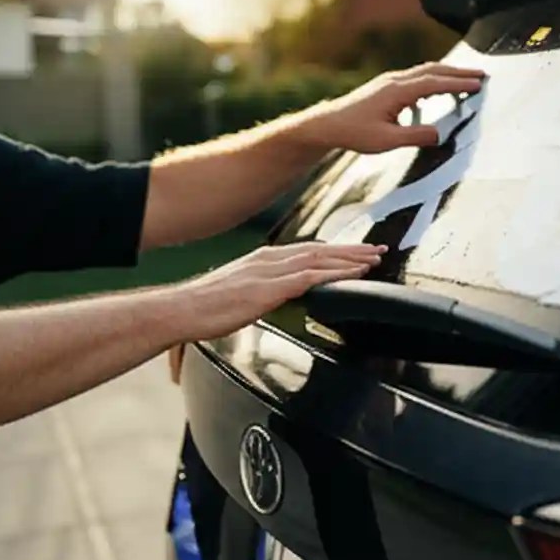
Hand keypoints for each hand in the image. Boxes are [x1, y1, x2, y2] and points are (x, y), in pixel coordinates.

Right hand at [164, 241, 385, 345]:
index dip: (334, 250)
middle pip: (320, 249)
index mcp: (262, 259)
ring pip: (321, 259)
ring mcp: (270, 271)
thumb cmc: (204, 308)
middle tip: (378, 249)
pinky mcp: (270, 288)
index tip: (356, 252)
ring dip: (351, 259)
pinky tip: (355, 275)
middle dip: (351, 249)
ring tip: (375, 259)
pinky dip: (337, 273)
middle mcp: (269, 259)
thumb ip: (261, 293)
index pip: (307, 250)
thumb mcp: (239, 294)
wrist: (181, 310)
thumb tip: (273, 300)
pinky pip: (312, 277)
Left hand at [305, 62, 484, 152]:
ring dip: (448, 73)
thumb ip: (415, 136)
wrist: (328, 124)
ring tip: (467, 78)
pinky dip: (435, 78)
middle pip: (434, 70)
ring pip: (425, 71)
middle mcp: (395, 81)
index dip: (458, 83)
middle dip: (459, 72)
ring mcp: (390, 82)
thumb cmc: (354, 132)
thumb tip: (440, 134)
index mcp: (397, 91)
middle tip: (482, 74)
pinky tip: (439, 88)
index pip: (434, 83)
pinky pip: (417, 77)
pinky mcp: (387, 87)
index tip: (478, 84)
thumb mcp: (386, 141)